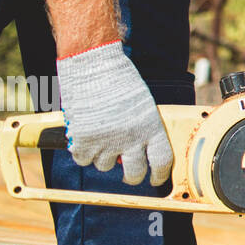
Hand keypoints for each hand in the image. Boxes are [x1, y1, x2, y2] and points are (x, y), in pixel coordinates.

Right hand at [56, 41, 173, 186]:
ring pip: (105, 166)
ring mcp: (106, 141)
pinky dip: (83, 152)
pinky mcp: (83, 140)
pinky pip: (82, 160)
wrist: (94, 66)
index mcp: (151, 127)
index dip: (159, 174)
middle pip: (134, 173)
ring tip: (104, 137)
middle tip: (130, 173)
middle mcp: (131, 138)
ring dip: (104, 157)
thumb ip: (143, 128)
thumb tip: (139, 150)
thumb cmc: (120, 80)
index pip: (162, 161)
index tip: (155, 179)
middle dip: (132, 176)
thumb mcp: (143, 104)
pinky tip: (87, 137)